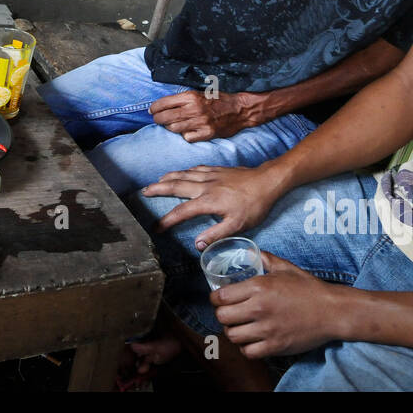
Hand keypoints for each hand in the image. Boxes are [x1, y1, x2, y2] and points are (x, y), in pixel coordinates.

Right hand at [143, 164, 281, 247]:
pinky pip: (196, 168)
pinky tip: (183, 172)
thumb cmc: (254, 205)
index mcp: (208, 201)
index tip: (156, 228)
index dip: (166, 221)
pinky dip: (185, 171)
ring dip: (169, 177)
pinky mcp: (218, 169)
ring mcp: (211, 175)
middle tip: (145, 191)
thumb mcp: (237, 225)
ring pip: (184, 174)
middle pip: (176, 186)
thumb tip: (197, 244)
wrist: (268, 181)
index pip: (181, 212)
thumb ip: (215, 234)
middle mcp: (205, 186)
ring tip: (158, 180)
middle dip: (158, 188)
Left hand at [149, 89, 259, 141]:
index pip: (164, 103)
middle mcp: (194, 109)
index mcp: (191, 96)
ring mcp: (200, 122)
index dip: (154, 108)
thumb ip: (183, 99)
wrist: (240, 109)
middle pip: (165, 117)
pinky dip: (185, 135)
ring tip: (171, 125)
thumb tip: (163, 105)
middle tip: (157, 120)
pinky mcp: (207, 133)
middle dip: (158, 119)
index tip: (152, 111)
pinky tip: (188, 131)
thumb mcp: (199, 93)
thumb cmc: (218, 100)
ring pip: (173, 129)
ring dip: (170, 128)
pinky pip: (187, 138)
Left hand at [211, 252, 341, 358]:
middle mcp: (259, 308)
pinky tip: (251, 340)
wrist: (332, 311)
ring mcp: (267, 329)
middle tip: (228, 313)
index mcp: (258, 287)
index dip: (215, 299)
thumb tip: (248, 251)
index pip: (220, 297)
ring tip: (239, 327)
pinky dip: (246, 347)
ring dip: (233, 331)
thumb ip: (264, 258)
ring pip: (233, 336)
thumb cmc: (309, 288)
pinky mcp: (275, 346)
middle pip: (222, 317)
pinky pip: (248, 352)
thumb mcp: (285, 267)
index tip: (219, 300)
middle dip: (222, 315)